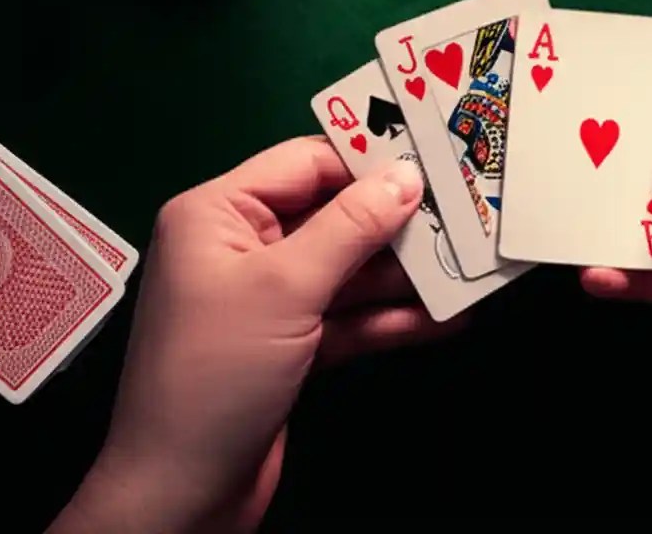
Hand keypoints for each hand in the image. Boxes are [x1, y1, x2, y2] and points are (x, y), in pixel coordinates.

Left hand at [53, 138, 462, 532]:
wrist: (185, 490)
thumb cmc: (215, 373)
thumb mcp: (285, 287)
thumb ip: (350, 227)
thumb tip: (406, 177)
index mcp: (217, 213)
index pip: (305, 163)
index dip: (368, 161)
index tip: (434, 160)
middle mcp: (241, 247)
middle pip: (334, 216)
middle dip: (396, 221)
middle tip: (464, 214)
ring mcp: (269, 300)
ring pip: (349, 270)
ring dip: (404, 274)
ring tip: (467, 265)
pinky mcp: (293, 345)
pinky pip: (350, 317)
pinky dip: (392, 319)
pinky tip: (445, 317)